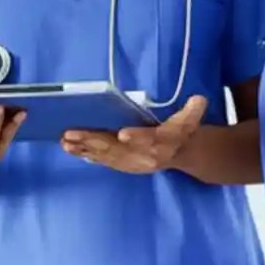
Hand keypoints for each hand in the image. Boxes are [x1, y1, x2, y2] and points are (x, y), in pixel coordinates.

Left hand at [61, 95, 206, 173]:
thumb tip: (199, 100)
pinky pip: (102, 160)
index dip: (137, 138)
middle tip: (74, 133)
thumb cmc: (180, 131)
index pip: (149, 140)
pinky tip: (71, 150)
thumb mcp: (190, 120)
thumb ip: (192, 111)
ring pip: (105, 156)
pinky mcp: (121, 164)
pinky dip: (86, 155)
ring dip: (84, 149)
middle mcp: (144, 156)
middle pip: (118, 149)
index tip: (122, 134)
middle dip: (94, 142)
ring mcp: (130, 162)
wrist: (180, 153)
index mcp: (162, 144)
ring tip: (65, 141)